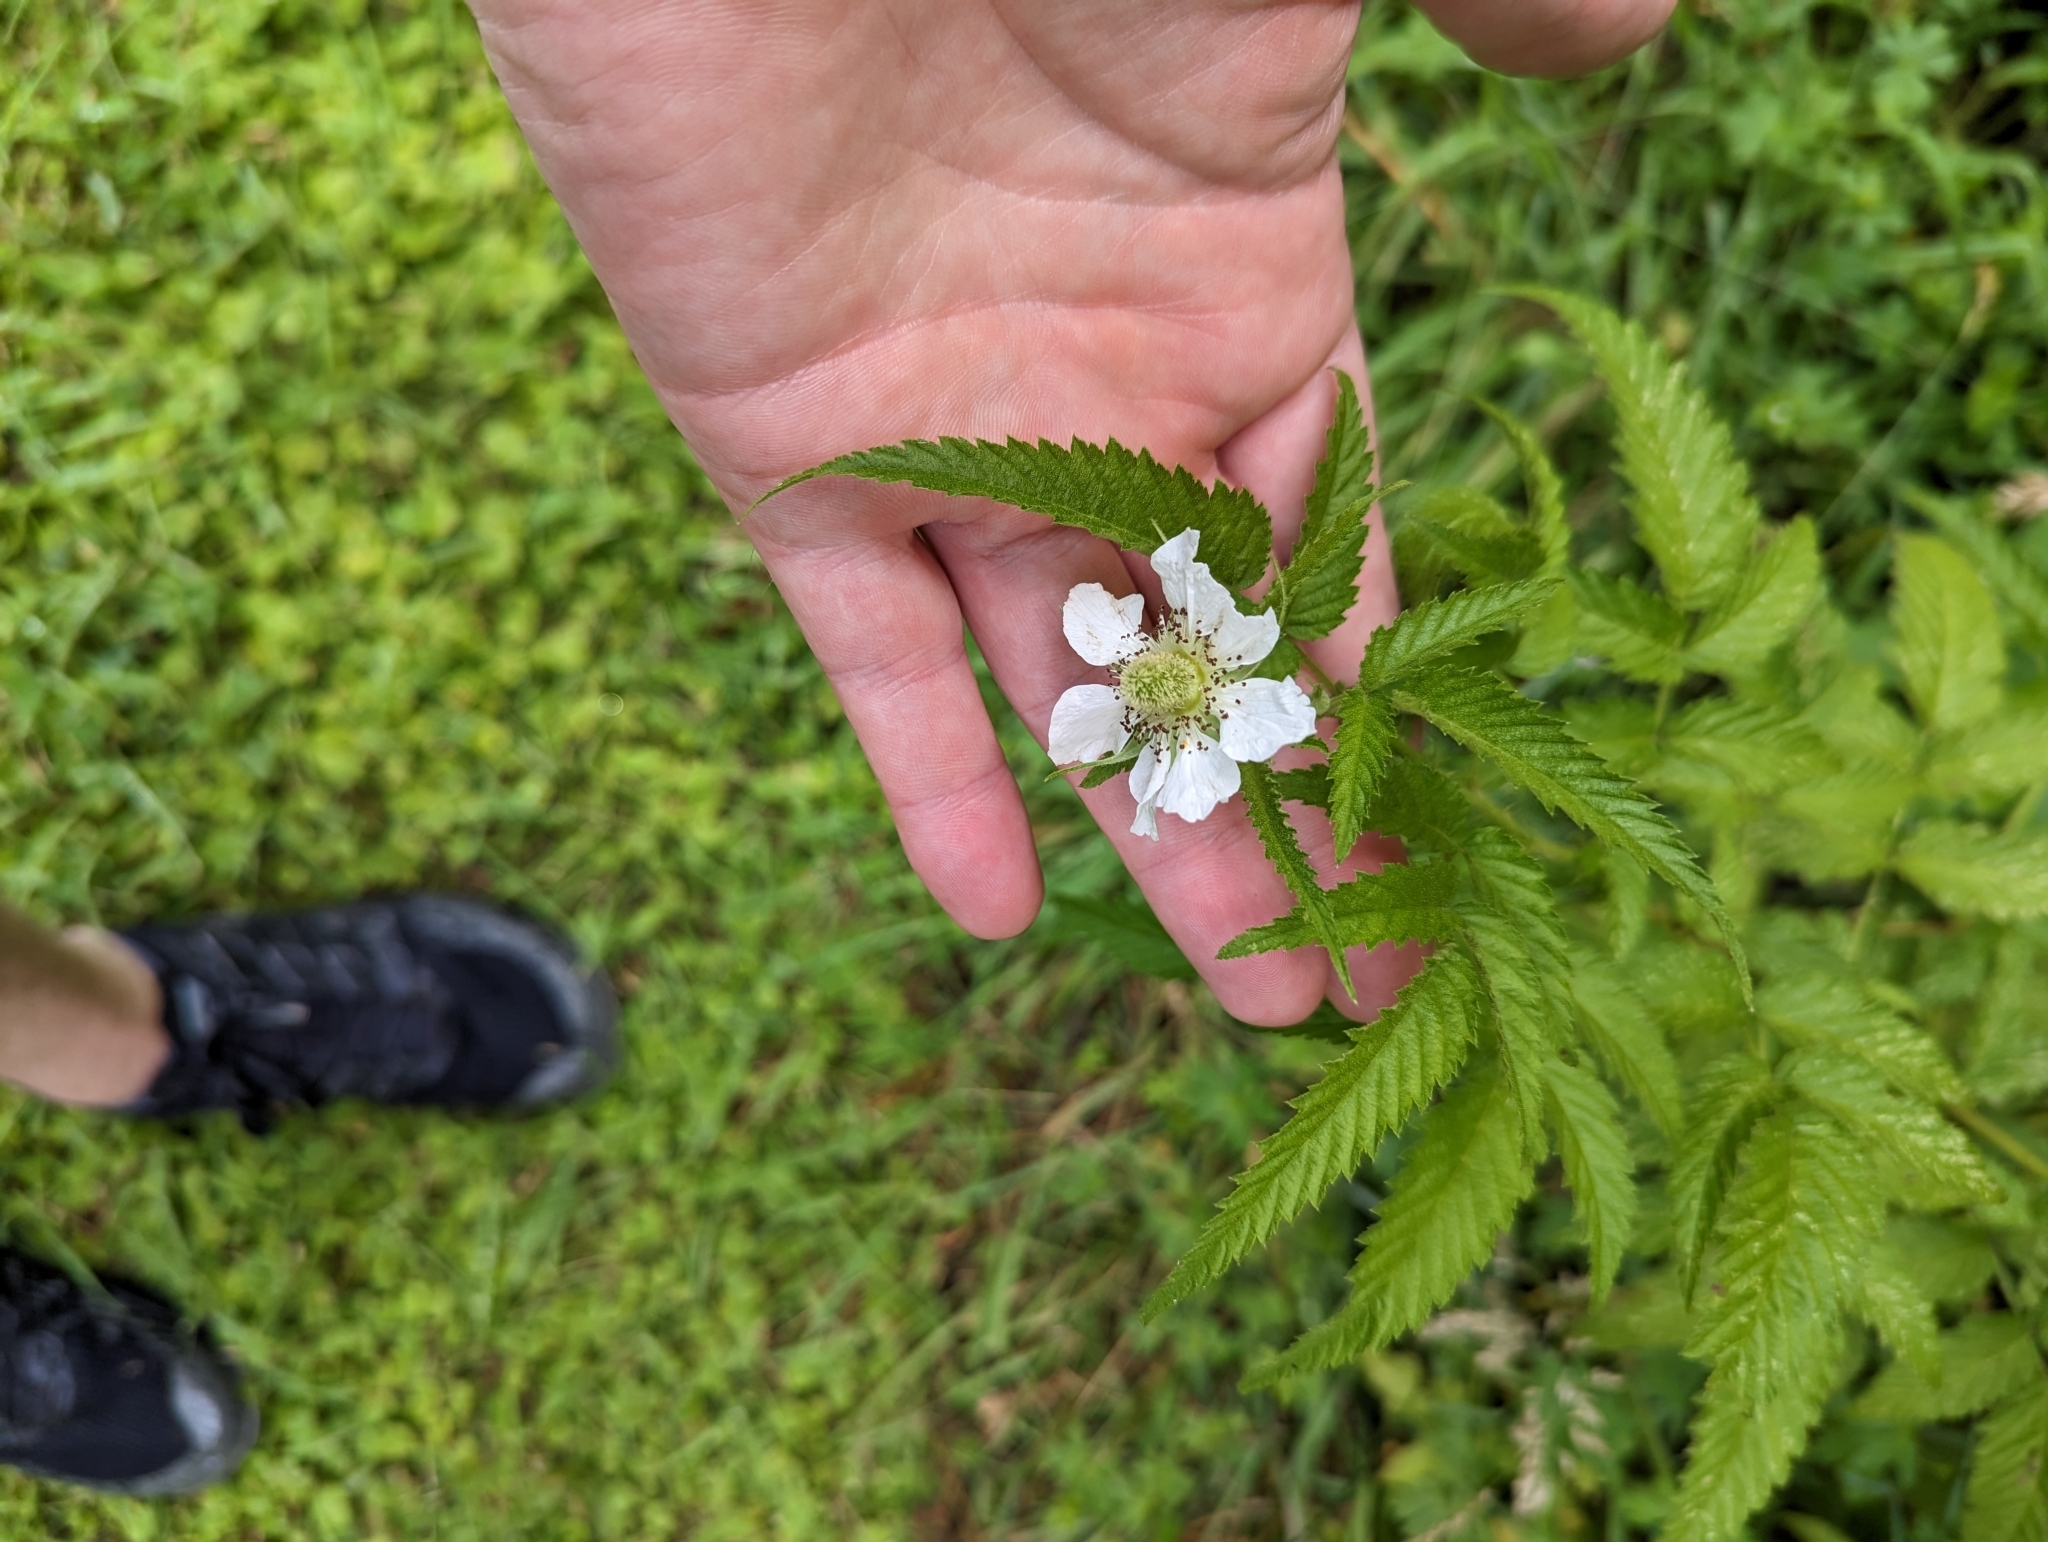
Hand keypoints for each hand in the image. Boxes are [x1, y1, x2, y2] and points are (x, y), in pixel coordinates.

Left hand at [467, 0, 1670, 1023]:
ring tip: (1249, 987)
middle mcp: (1102, 380)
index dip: (1391, 688)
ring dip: (1156, 833)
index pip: (1336, 534)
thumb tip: (1616, 48)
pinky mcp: (788, 450)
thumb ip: (1484, 2)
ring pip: (1070, 677)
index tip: (1452, 834)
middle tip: (1376, 972)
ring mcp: (948, 427)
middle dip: (1298, 807)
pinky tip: (989, 910)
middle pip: (1219, 645)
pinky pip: (865, 649)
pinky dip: (924, 774)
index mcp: (1244, 280)